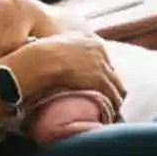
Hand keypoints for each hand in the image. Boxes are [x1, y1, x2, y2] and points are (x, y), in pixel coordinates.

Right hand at [8, 33, 126, 112]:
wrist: (41, 60)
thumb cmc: (39, 55)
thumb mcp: (54, 45)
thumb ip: (63, 50)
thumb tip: (57, 59)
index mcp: (89, 42)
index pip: (103, 60)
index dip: (100, 74)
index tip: (95, 85)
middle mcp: (100, 51)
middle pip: (112, 72)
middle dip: (109, 86)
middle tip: (104, 100)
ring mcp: (102, 66)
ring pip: (117, 85)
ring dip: (114, 98)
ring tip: (109, 111)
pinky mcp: (101, 80)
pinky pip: (114, 95)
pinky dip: (113, 105)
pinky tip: (108, 114)